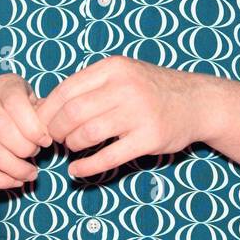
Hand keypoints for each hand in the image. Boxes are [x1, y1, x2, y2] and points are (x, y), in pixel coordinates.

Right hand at [0, 73, 51, 190]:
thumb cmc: (5, 107)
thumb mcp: (24, 98)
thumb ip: (40, 110)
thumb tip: (56, 126)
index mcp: (1, 86)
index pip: (15, 103)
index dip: (33, 126)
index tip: (46, 141)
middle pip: (1, 128)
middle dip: (24, 148)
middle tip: (35, 154)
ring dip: (14, 168)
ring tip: (30, 173)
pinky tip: (14, 181)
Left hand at [34, 56, 208, 176]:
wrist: (197, 102)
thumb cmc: (150, 89)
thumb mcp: (121, 74)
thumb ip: (89, 86)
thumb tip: (43, 106)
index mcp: (113, 68)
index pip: (65, 90)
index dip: (47, 111)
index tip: (42, 124)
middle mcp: (126, 87)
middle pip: (72, 113)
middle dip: (55, 131)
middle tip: (55, 138)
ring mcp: (139, 113)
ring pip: (87, 134)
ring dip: (72, 145)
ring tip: (73, 147)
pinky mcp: (149, 139)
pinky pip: (108, 157)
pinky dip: (86, 167)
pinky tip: (76, 170)